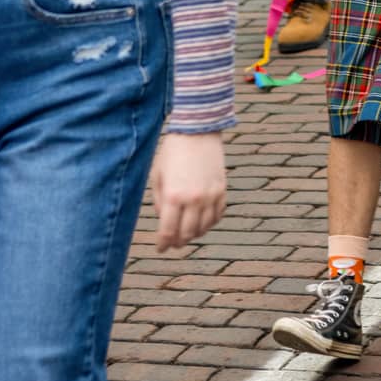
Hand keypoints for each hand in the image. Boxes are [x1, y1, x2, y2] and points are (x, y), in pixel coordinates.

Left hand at [149, 132, 225, 250]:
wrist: (197, 131)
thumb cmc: (172, 152)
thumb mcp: (158, 176)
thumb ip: (160, 202)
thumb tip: (165, 221)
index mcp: (174, 196)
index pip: (168, 231)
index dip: (163, 244)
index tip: (160, 249)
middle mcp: (194, 199)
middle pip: (187, 234)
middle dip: (178, 242)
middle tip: (173, 244)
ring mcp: (210, 196)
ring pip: (204, 228)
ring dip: (194, 234)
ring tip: (187, 232)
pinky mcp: (222, 190)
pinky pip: (218, 216)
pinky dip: (210, 223)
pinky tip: (202, 221)